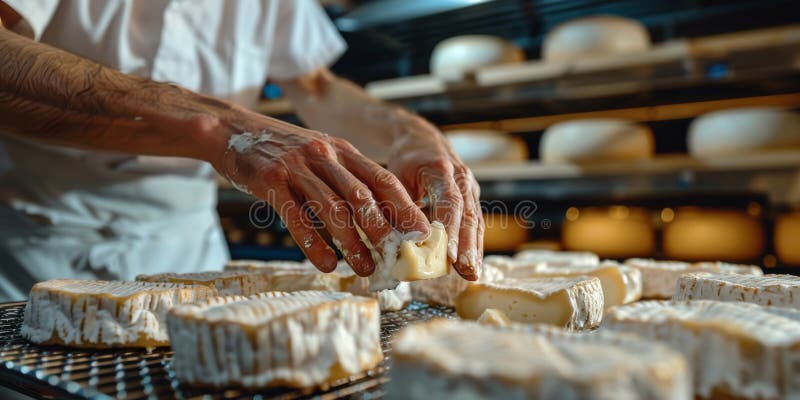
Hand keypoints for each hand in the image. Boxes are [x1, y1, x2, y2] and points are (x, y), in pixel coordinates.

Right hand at [212, 113, 430, 275]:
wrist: (230, 129)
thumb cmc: (280, 150)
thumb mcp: (319, 154)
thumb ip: (343, 178)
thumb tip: (374, 217)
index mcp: (341, 150)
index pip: (382, 179)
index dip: (405, 206)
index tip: (422, 231)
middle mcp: (324, 156)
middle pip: (362, 196)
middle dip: (384, 229)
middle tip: (398, 257)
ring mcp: (297, 167)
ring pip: (333, 208)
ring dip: (352, 242)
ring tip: (364, 268)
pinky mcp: (271, 181)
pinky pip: (297, 217)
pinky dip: (314, 243)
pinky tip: (326, 264)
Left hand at [387, 113, 483, 279]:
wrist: (423, 141)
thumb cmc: (405, 162)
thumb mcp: (394, 177)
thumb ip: (396, 206)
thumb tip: (393, 243)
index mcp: (440, 169)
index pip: (449, 201)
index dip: (450, 229)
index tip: (449, 255)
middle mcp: (461, 178)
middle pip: (467, 214)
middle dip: (468, 245)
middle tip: (467, 271)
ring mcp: (470, 187)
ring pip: (475, 221)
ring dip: (474, 249)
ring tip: (472, 275)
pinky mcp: (472, 198)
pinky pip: (476, 223)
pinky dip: (474, 245)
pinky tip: (472, 265)